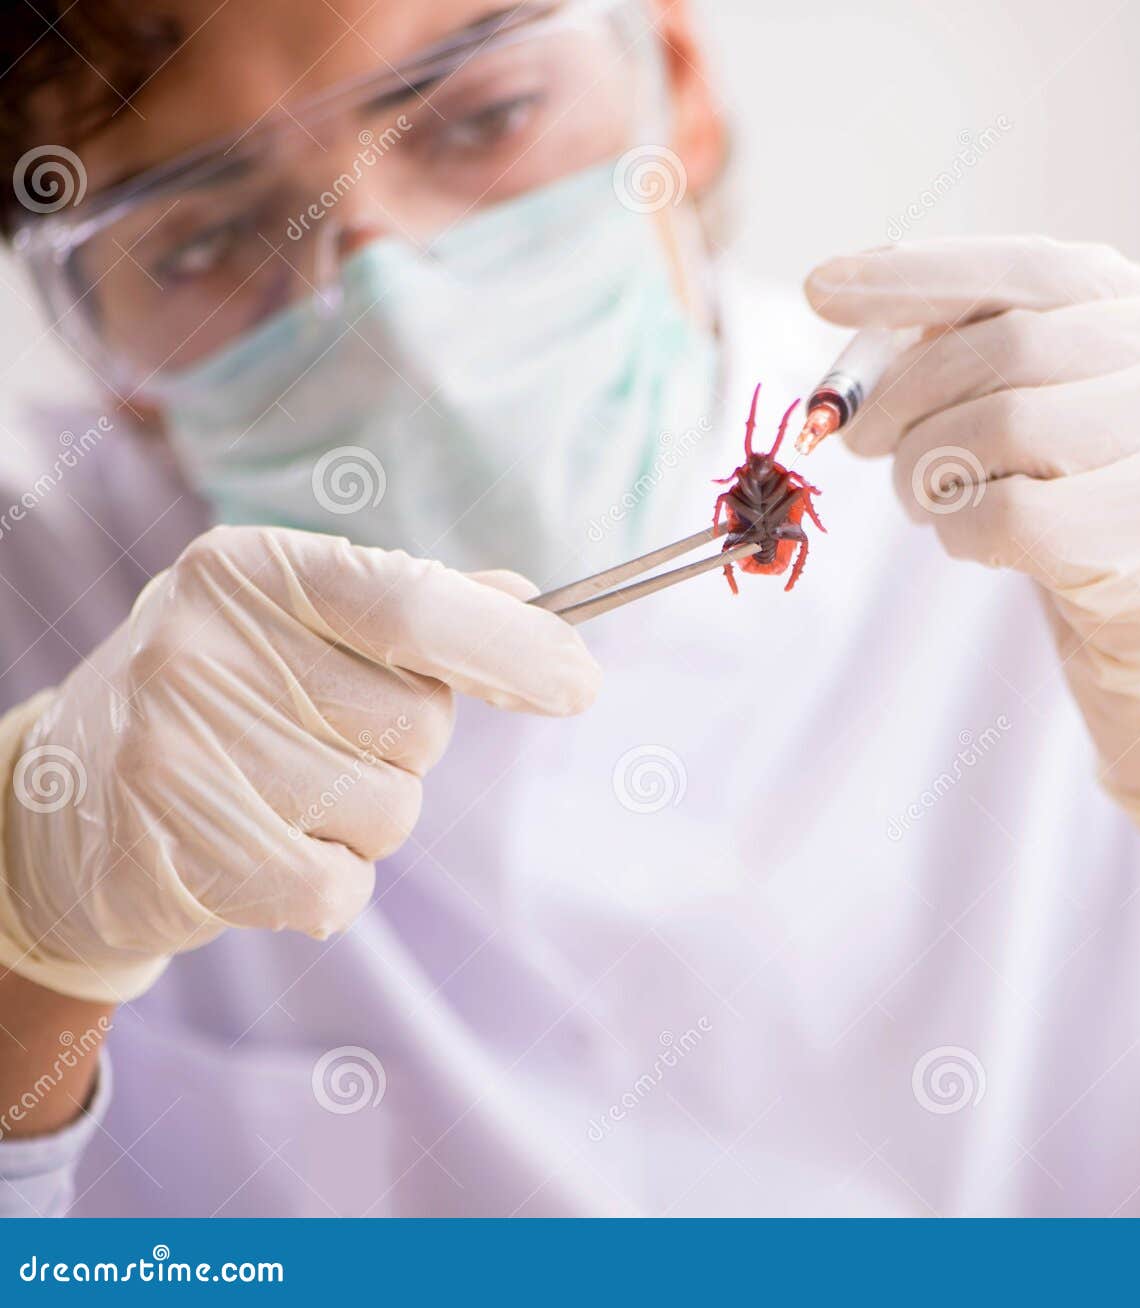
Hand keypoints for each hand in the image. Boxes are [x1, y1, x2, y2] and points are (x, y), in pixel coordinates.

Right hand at [0, 525, 599, 1002]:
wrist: (68, 802)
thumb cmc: (228, 699)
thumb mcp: (303, 624)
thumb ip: (417, 610)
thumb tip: (533, 602)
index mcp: (256, 567)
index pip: (413, 604)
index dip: (511, 647)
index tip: (578, 682)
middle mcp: (206, 640)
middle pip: (419, 725)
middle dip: (404, 751)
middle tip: (323, 740)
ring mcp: (177, 742)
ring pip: (388, 812)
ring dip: (364, 822)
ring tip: (282, 795)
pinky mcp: (171, 842)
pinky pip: (338, 886)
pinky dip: (332, 884)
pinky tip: (270, 852)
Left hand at [806, 236, 1139, 852]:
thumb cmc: (1126, 547)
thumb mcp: (1082, 432)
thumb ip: (1005, 368)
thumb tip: (868, 340)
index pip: (1038, 269)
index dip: (919, 275)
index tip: (822, 289)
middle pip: (1007, 344)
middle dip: (904, 391)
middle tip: (860, 440)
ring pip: (1001, 424)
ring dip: (925, 467)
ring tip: (927, 500)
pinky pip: (1006, 517)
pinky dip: (958, 529)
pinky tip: (973, 544)